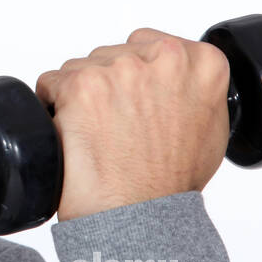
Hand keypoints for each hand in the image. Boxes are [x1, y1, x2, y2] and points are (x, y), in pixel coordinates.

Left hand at [34, 28, 231, 221]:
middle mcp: (163, 57)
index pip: (149, 44)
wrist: (140, 216)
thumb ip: (196, 90)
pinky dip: (52, 107)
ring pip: (80, 68)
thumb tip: (176, 79)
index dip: (135, 76)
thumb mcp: (211, 128)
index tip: (133, 101)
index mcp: (202, 62)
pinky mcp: (81, 85)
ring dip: (79, 97)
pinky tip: (71, 134)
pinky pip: (51, 83)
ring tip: (95, 136)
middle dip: (107, 85)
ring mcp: (120, 69)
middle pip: (112, 54)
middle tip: (114, 127)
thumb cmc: (170, 184)